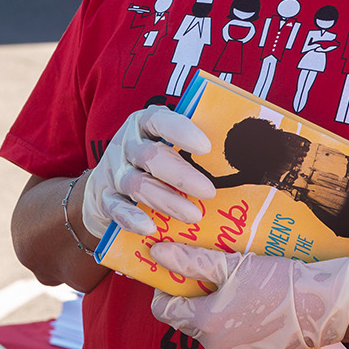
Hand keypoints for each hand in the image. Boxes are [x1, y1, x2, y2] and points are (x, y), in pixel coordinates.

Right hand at [80, 107, 215, 238]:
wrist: (104, 186)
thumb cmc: (151, 162)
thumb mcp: (165, 144)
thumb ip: (192, 144)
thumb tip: (244, 142)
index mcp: (143, 125)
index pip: (159, 121)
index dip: (180, 131)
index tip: (206, 148)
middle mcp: (126, 145)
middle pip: (150, 157)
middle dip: (181, 175)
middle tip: (209, 192)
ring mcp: (113, 172)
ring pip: (137, 184)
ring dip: (166, 200)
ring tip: (193, 216)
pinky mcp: (105, 198)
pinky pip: (116, 208)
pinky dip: (132, 218)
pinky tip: (150, 227)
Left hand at [149, 245, 348, 348]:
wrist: (321, 306)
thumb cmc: (276, 281)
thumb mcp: (230, 265)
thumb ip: (191, 261)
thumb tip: (157, 253)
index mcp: (205, 322)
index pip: (163, 310)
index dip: (166, 290)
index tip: (177, 274)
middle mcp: (216, 347)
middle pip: (187, 322)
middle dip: (192, 301)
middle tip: (210, 278)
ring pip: (211, 334)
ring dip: (215, 316)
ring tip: (236, 293)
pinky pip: (234, 346)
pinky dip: (236, 330)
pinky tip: (252, 312)